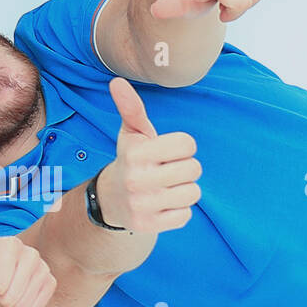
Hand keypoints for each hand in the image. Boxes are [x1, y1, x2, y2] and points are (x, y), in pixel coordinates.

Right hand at [94, 78, 201, 233]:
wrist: (112, 199)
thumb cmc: (130, 160)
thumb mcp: (131, 134)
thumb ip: (131, 108)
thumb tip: (117, 81)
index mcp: (135, 154)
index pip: (188, 145)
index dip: (182, 147)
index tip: (168, 151)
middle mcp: (136, 179)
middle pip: (194, 169)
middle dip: (185, 169)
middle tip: (167, 171)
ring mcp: (142, 204)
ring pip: (192, 193)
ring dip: (183, 191)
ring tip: (166, 187)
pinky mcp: (149, 225)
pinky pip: (185, 215)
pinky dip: (178, 211)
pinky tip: (162, 205)